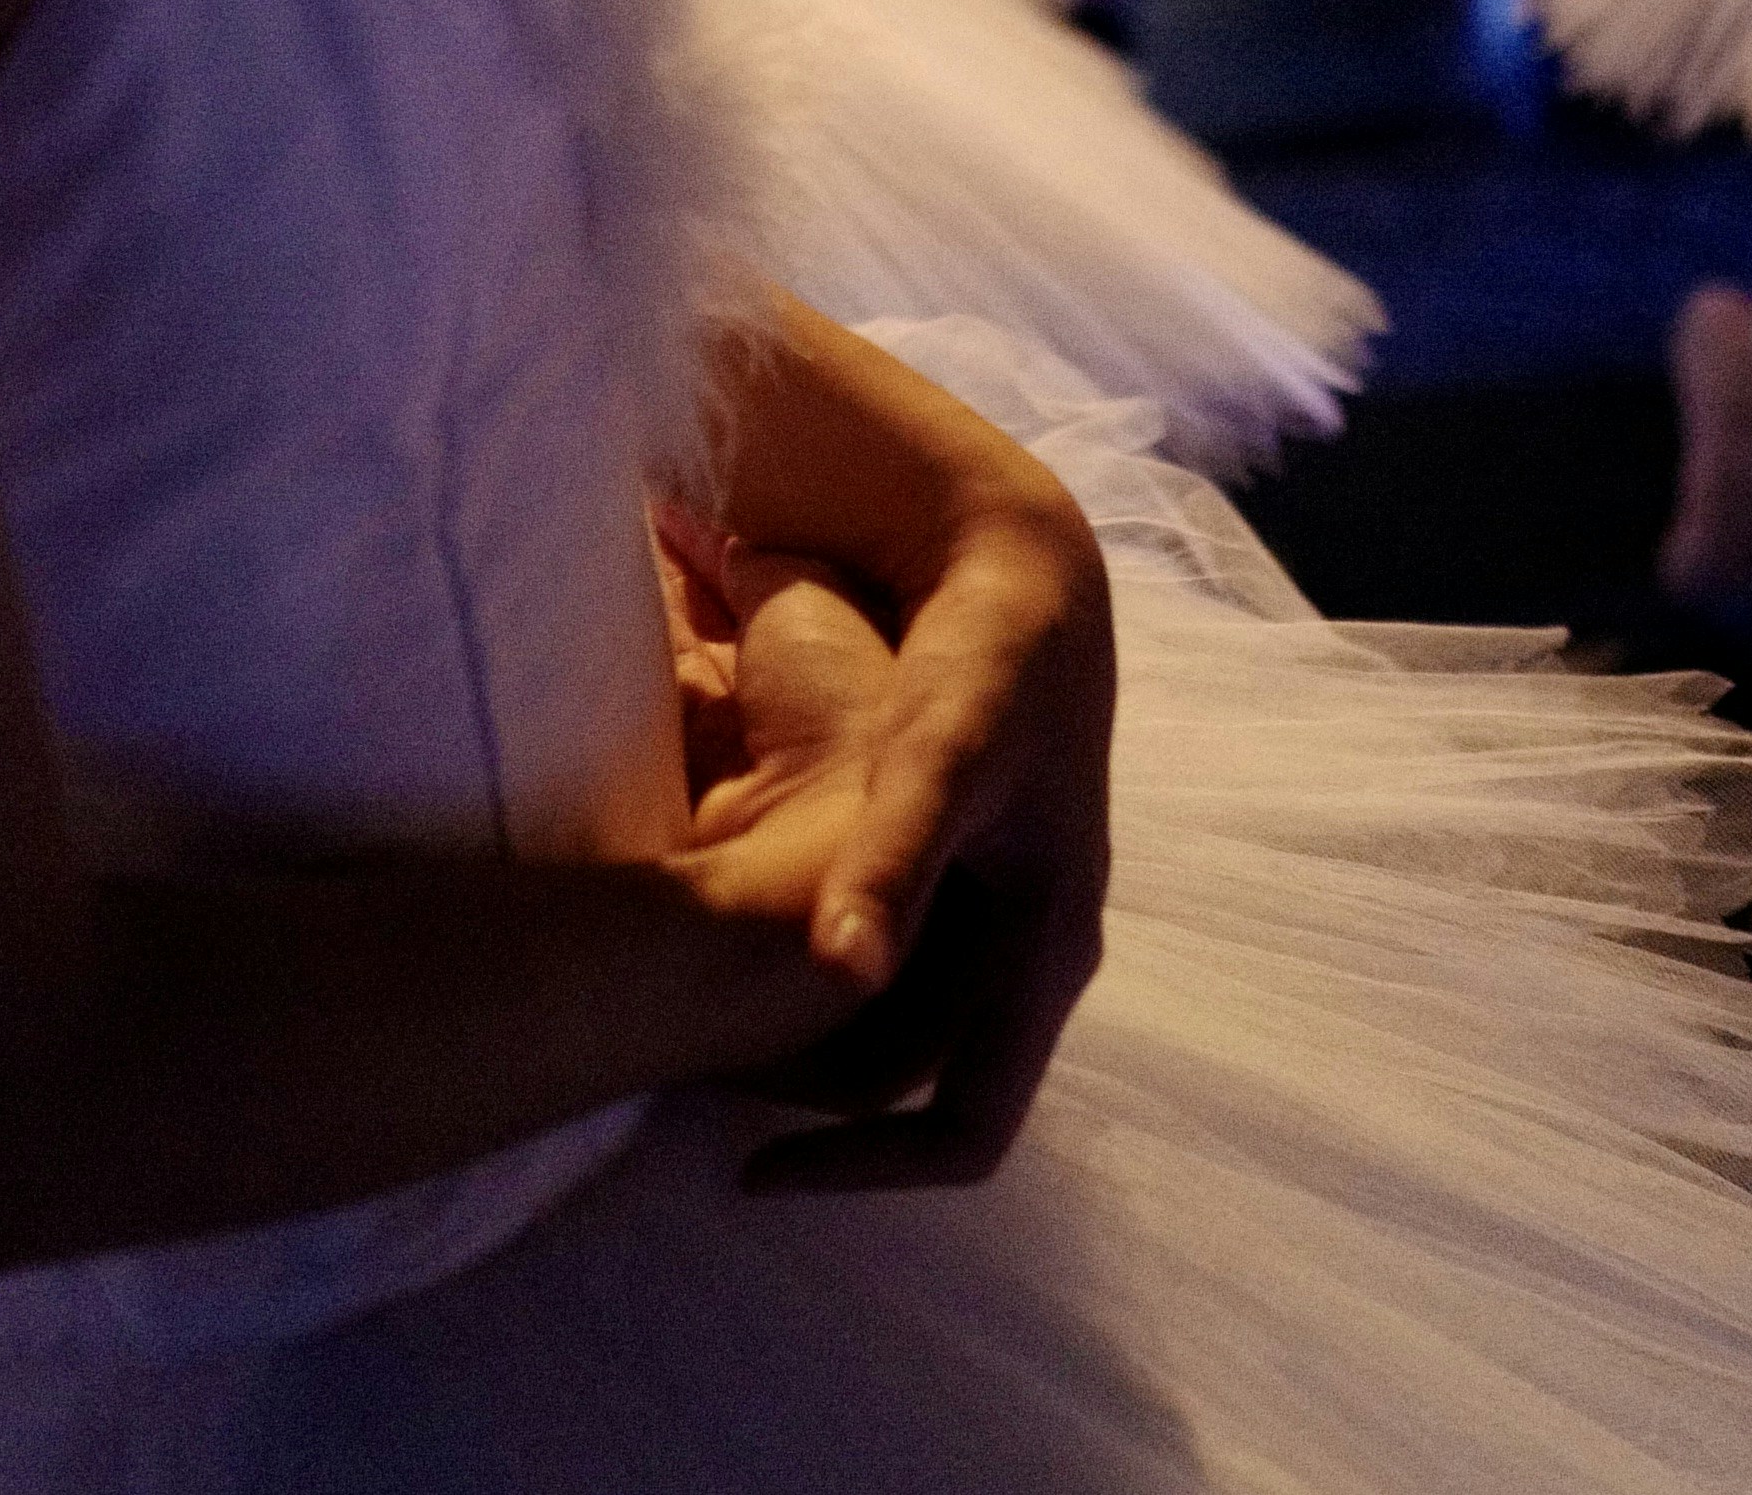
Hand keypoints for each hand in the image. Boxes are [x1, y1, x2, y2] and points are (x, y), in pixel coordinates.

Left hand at [653, 466, 1113, 1192]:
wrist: (1026, 577)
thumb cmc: (992, 666)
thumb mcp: (945, 755)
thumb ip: (896, 857)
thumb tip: (844, 975)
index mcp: (1046, 953)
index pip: (966, 1132)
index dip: (863, 1174)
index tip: (752, 1175)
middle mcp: (1030, 955)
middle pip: (921, 1090)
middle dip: (819, 1106)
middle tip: (706, 1086)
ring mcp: (1000, 921)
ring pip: (899, 1035)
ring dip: (810, 1048)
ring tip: (705, 1032)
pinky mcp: (967, 880)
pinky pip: (889, 970)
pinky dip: (812, 978)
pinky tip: (740, 950)